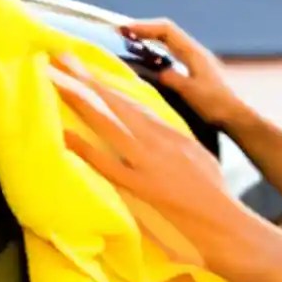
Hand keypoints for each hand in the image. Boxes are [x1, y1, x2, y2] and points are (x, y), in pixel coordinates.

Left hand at [49, 54, 257, 276]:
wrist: (228, 225)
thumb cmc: (215, 198)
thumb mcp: (196, 158)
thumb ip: (173, 144)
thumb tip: (158, 135)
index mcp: (169, 133)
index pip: (132, 101)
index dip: (106, 83)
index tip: (85, 66)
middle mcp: (157, 140)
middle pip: (115, 102)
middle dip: (86, 78)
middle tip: (59, 56)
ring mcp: (148, 162)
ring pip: (108, 122)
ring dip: (79, 99)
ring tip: (54, 80)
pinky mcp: (141, 187)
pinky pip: (107, 165)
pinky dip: (85, 149)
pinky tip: (64, 135)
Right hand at [120, 18, 250, 129]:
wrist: (237, 116)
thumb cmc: (216, 104)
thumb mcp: (190, 91)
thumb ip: (171, 78)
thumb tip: (157, 71)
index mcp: (193, 53)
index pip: (166, 30)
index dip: (144, 27)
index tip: (124, 29)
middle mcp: (195, 52)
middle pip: (167, 31)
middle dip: (144, 29)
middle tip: (123, 33)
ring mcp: (197, 60)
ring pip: (170, 41)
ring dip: (150, 39)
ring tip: (131, 43)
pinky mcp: (197, 70)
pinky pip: (173, 53)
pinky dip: (158, 51)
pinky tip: (150, 61)